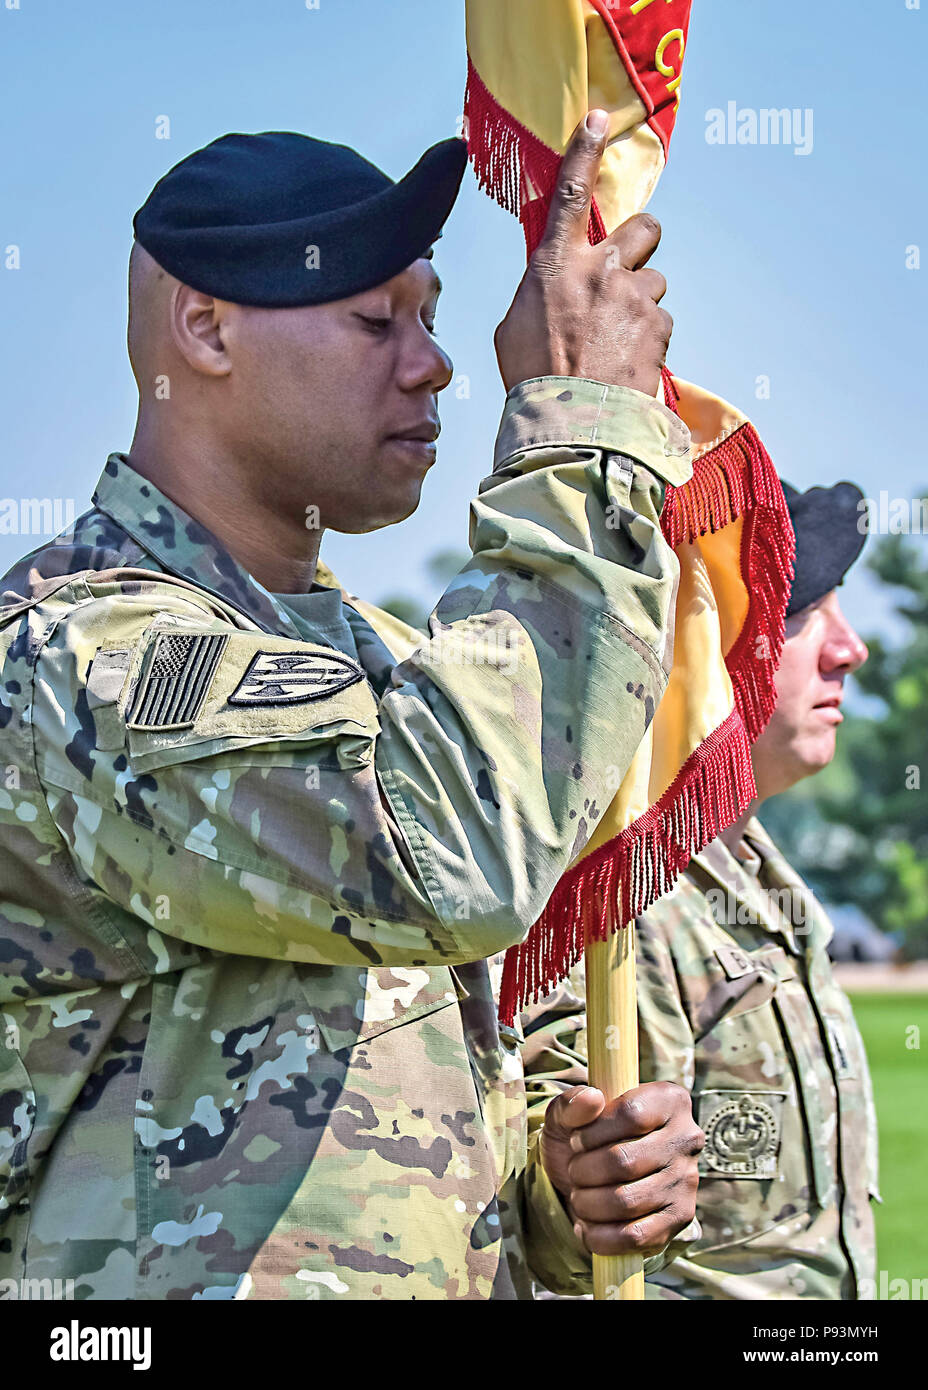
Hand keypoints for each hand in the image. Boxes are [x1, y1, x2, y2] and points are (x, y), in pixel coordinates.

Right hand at [494, 109, 671, 396]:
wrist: (571, 420)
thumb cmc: (534, 379)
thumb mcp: (514, 328)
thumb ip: (539, 297)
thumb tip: (552, 297)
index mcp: (556, 265)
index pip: (573, 194)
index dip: (585, 151)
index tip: (598, 121)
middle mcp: (601, 271)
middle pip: (644, 229)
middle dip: (642, 245)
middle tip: (628, 272)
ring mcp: (634, 299)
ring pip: (654, 284)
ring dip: (641, 305)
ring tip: (617, 342)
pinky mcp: (659, 328)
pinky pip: (661, 324)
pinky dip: (648, 341)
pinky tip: (626, 364)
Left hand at [540, 1081, 703, 1257]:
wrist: (595, 1176)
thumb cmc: (584, 1137)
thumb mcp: (568, 1114)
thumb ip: (571, 1104)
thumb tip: (591, 1098)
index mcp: (669, 1100)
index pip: (631, 1115)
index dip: (593, 1132)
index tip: (576, 1140)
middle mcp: (687, 1138)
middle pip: (625, 1161)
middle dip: (584, 1171)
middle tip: (575, 1171)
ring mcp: (687, 1180)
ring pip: (627, 1202)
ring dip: (588, 1203)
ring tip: (580, 1195)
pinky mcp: (680, 1217)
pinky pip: (637, 1236)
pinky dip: (601, 1236)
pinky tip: (586, 1226)